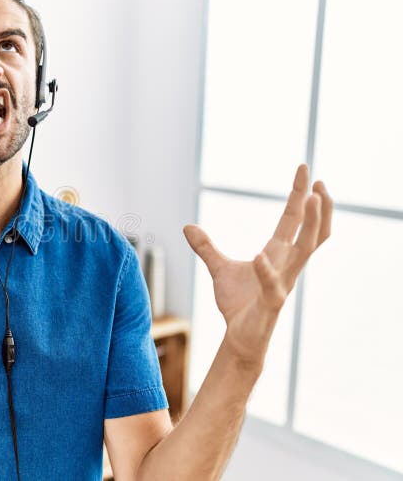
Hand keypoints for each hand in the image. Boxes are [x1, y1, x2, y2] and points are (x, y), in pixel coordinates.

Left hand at [183, 165, 332, 364]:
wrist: (239, 338)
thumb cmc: (238, 304)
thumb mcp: (219, 269)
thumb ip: (206, 247)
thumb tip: (187, 227)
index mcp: (277, 253)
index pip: (293, 219)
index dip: (299, 194)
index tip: (304, 169)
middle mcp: (286, 264)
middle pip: (311, 231)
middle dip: (317, 206)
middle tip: (319, 180)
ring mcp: (283, 282)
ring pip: (305, 251)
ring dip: (310, 225)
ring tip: (310, 199)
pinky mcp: (271, 302)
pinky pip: (273, 283)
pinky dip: (265, 270)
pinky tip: (258, 256)